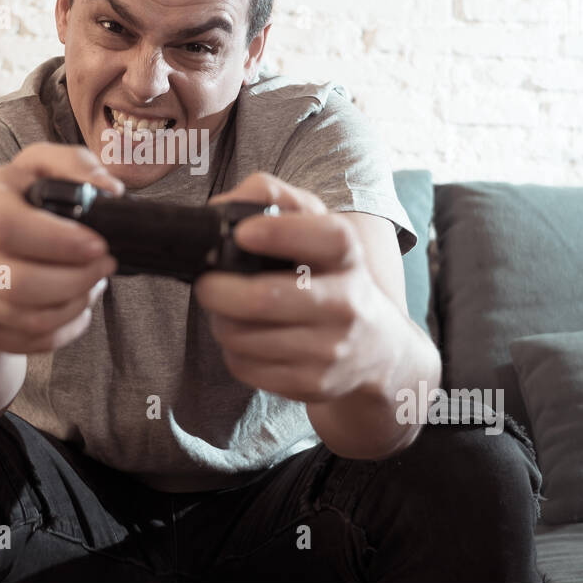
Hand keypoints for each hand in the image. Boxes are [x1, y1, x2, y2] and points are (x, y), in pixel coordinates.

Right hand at [0, 142, 122, 354]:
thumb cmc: (14, 203)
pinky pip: (33, 342)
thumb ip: (74, 165)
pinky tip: (77, 303)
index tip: (98, 244)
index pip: (8, 227)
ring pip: (30, 319)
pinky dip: (67, 327)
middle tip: (105, 265)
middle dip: (76, 279)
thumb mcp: (38, 167)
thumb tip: (110, 190)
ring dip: (76, 303)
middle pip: (18, 283)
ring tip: (93, 281)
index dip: (58, 241)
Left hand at [194, 172, 398, 403]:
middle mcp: (347, 304)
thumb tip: (221, 206)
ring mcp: (330, 350)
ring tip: (224, 308)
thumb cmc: (331, 276)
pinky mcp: (311, 384)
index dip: (280, 233)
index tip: (242, 233)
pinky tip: (244, 336)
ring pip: (244, 336)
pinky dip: (232, 350)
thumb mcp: (317, 228)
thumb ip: (273, 197)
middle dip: (218, 289)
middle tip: (205, 281)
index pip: (325, 239)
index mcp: (349, 257)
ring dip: (219, 320)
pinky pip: (245, 366)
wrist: (377, 350)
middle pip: (265, 299)